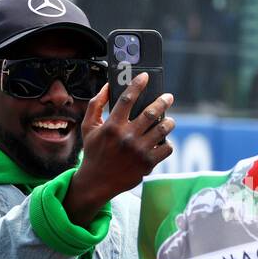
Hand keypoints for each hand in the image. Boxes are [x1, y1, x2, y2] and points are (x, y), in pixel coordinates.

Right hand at [63, 73, 173, 225]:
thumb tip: (108, 86)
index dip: (137, 84)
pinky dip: (167, 142)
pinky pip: (166, 148)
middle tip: (168, 97)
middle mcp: (126, 137)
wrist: (97, 182)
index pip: (127, 98)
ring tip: (169, 120)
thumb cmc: (94, 151)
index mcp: (111, 126)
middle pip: (151, 112)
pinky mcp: (148, 163)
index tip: (145, 76)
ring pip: (163, 129)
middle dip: (163, 101)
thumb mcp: (88, 127)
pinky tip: (162, 141)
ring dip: (169, 122)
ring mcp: (138, 151)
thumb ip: (96, 104)